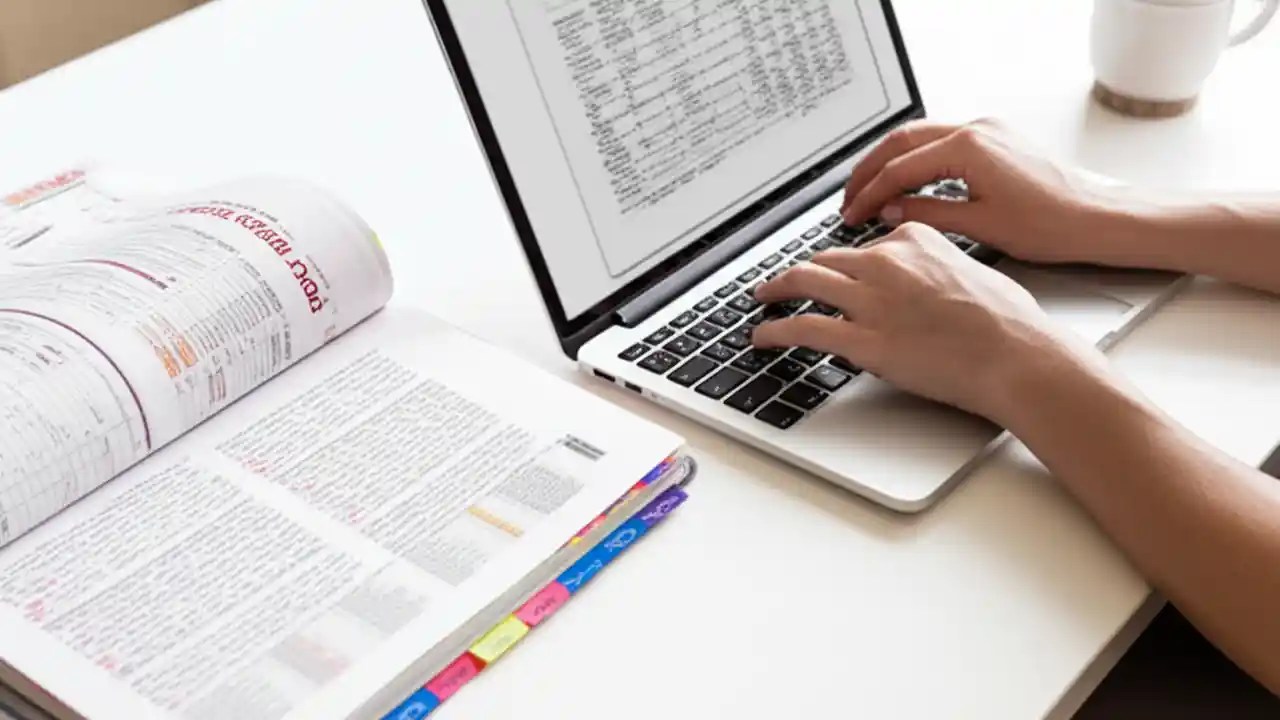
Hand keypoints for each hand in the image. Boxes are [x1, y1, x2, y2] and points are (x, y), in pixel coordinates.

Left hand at [752, 223, 1099, 423]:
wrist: (1016, 354)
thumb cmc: (1008, 321)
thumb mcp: (971, 269)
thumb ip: (937, 266)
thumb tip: (925, 280)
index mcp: (914, 240)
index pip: (863, 247)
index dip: (844, 265)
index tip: (832, 272)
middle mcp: (886, 262)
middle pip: (824, 260)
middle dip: (799, 272)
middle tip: (781, 281)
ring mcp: (870, 300)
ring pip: (803, 283)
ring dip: (775, 291)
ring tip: (762, 299)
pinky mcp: (862, 339)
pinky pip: (803, 329)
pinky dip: (774, 332)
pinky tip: (763, 338)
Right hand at [841, 118, 1115, 264]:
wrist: (1096, 218)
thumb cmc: (1050, 225)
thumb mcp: (978, 226)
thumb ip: (926, 214)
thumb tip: (889, 211)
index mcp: (968, 148)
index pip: (900, 169)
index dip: (869, 194)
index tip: (851, 215)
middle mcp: (976, 129)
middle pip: (901, 141)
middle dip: (870, 170)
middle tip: (849, 199)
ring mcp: (988, 130)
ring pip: (920, 136)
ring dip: (890, 161)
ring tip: (870, 190)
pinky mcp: (997, 138)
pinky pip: (943, 140)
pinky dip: (917, 158)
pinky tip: (907, 181)